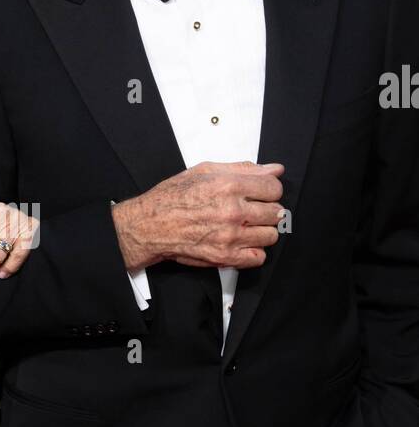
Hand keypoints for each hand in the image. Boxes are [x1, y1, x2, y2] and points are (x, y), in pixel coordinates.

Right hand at [112, 161, 284, 272]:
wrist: (150, 225)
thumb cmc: (172, 197)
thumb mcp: (205, 171)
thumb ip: (243, 169)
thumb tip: (274, 169)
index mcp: (228, 186)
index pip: (274, 187)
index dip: (270, 189)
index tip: (262, 192)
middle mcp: (232, 211)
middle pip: (276, 212)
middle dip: (267, 209)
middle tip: (252, 209)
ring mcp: (230, 236)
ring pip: (271, 235)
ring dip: (262, 230)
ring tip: (247, 226)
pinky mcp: (225, 257)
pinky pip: (259, 257)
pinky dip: (254, 251)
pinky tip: (242, 242)